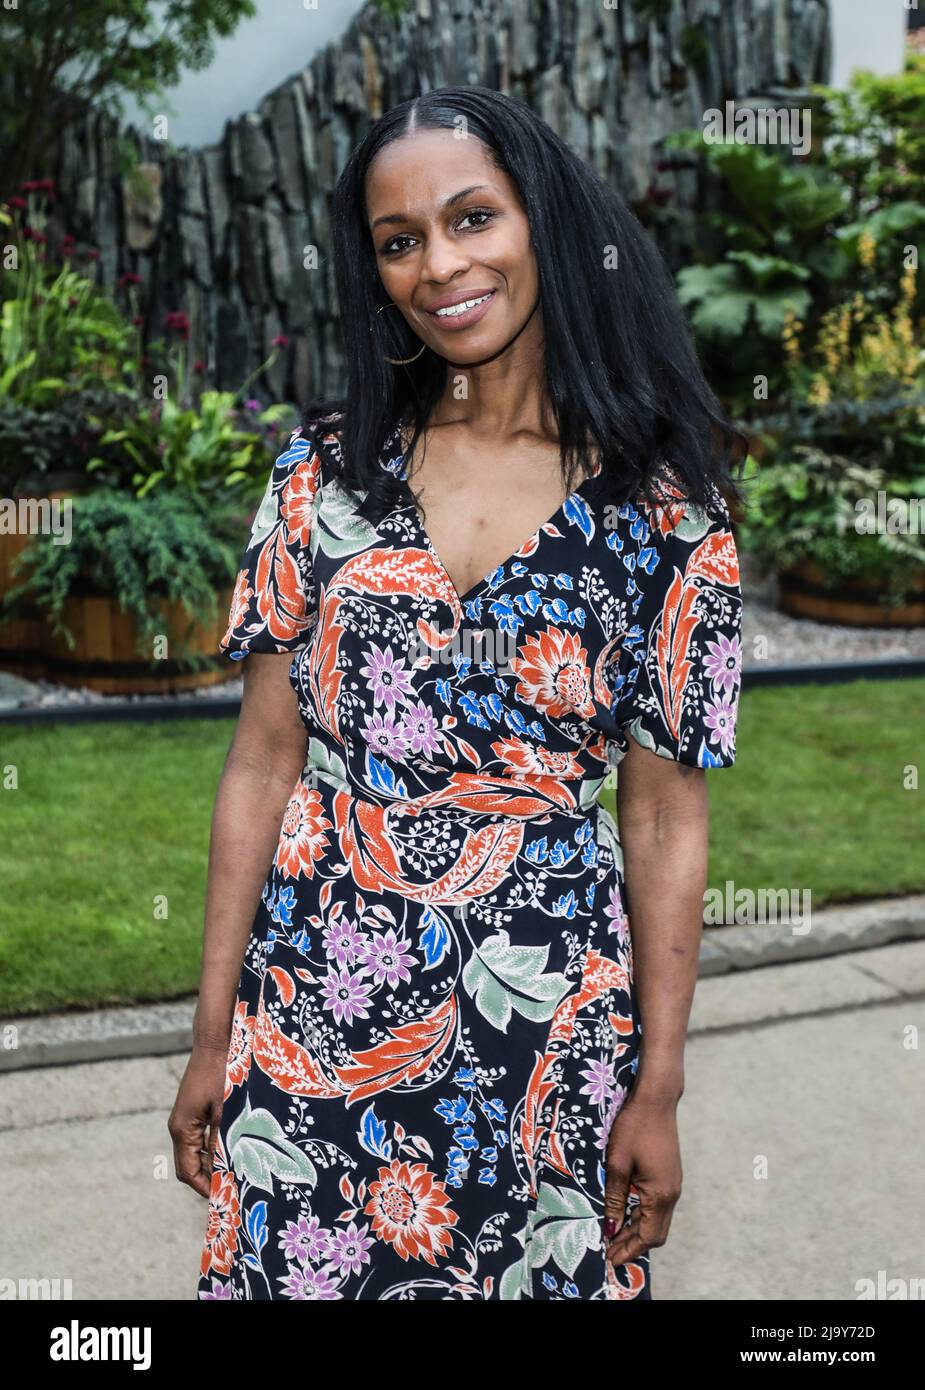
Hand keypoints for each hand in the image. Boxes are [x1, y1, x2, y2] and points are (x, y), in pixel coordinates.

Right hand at [168, 1042, 228, 1198]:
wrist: (216, 1041)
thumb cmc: (222, 1071)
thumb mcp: (227, 1109)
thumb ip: (223, 1141)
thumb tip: (226, 1170)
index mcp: (182, 1129)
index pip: (188, 1171)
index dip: (204, 1188)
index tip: (223, 1200)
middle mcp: (179, 1126)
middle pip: (189, 1165)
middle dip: (208, 1179)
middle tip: (232, 1191)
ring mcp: (184, 1118)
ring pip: (195, 1153)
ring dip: (211, 1164)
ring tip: (235, 1174)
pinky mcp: (193, 1111)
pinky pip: (199, 1138)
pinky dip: (212, 1149)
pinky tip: (232, 1151)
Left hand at [602, 1090, 681, 1268]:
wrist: (655, 1098)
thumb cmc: (633, 1126)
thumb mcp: (617, 1163)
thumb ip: (615, 1198)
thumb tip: (610, 1228)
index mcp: (661, 1194)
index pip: (648, 1237)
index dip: (628, 1250)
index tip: (609, 1260)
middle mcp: (672, 1193)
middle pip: (655, 1233)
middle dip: (632, 1245)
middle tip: (608, 1252)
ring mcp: (672, 1184)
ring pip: (656, 1220)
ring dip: (636, 1230)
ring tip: (612, 1235)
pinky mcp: (668, 1175)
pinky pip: (656, 1205)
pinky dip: (641, 1215)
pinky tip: (623, 1212)